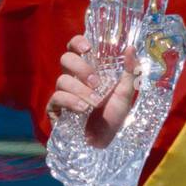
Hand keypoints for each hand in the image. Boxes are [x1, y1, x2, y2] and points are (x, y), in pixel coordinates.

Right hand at [46, 35, 138, 149]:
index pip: (75, 47)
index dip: (77, 43)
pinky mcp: (55, 108)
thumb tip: (130, 47)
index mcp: (89, 69)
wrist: (107, 142)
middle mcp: (74, 78)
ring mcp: (63, 92)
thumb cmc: (115, 115)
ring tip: (96, 103)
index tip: (88, 48)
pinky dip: (71, 102)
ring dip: (81, 91)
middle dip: (81, 68)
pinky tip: (83, 110)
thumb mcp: (127, 93)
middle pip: (66, 59)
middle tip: (97, 82)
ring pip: (62, 80)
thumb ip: (130, 70)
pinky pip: (57, 98)